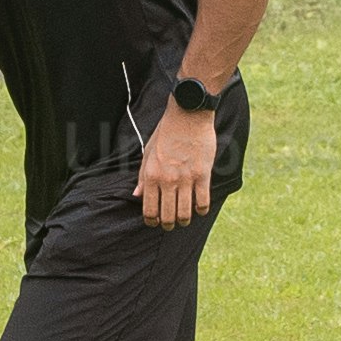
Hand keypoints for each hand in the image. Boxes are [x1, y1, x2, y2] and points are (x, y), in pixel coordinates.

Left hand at [136, 101, 217, 227]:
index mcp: (151, 175)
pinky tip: (199, 209)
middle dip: (168, 225)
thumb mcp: (148, 153)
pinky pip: (203, 201)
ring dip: (184, 221)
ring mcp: (186, 179)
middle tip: (170, 225)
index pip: (149, 210)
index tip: (155, 222)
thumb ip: (143, 176)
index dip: (151, 221)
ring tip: (184, 219)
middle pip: (167, 216)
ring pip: (185, 213)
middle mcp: (167, 180)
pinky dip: (201, 210)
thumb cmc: (166, 132)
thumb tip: (137, 195)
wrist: (188, 115)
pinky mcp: (203, 174)